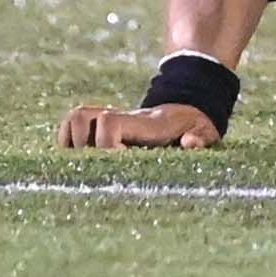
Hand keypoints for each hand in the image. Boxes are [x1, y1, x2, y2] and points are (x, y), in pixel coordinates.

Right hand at [56, 101, 219, 150]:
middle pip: (81, 119)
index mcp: (144, 124)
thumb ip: (201, 138)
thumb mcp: (206, 132)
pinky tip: (84, 161)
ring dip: (73, 143)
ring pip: (74, 119)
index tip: (120, 163)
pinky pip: (72, 125)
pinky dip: (69, 142)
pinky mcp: (102, 126)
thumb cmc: (196, 126)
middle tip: (100, 168)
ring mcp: (110, 120)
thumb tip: (188, 143)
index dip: (107, 144)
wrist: (189, 108)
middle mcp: (122, 118)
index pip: (109, 123)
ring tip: (89, 164)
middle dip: (84, 149)